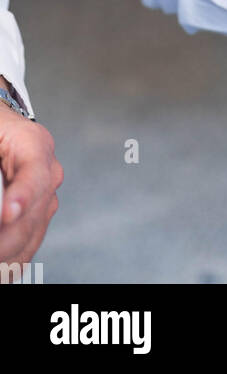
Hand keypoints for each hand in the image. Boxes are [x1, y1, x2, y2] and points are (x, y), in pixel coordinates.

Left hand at [0, 96, 62, 265]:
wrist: (3, 131)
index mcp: (34, 143)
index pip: (35, 173)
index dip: (22, 195)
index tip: (7, 214)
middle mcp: (48, 172)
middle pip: (32, 215)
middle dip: (5, 238)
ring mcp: (47, 195)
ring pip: (30, 235)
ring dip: (7, 254)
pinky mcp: (40, 214)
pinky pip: (28, 244)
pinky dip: (11, 260)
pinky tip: (2, 270)